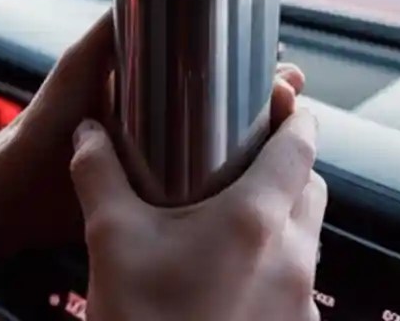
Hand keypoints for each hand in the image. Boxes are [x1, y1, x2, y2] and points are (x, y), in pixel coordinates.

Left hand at [0, 11, 305, 259]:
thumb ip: (106, 32)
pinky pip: (210, 194)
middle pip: (234, 110)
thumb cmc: (44, 125)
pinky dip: (242, 187)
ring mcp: (168, 168)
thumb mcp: (79, 67)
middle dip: (270, 102)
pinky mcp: (162, 205)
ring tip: (291, 132)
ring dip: (265, 143)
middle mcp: (168, 127)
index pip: (216, 72)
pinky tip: (266, 185)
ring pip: (232, 152)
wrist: (16, 194)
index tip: (280, 64)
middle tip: (292, 96)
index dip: (253, 68)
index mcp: (154, 90)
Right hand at [72, 109, 325, 320]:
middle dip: (288, 165)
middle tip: (249, 154)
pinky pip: (297, 283)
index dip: (294, 114)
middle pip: (311, 187)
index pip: (301, 145)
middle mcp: (292, 256)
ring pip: (307, 237)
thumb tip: (89, 132)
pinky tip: (232, 273)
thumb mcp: (110, 241)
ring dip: (282, 216)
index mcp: (255, 220)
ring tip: (235, 214)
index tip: (279, 98)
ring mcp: (300, 301)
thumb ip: (100, 175)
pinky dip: (276, 264)